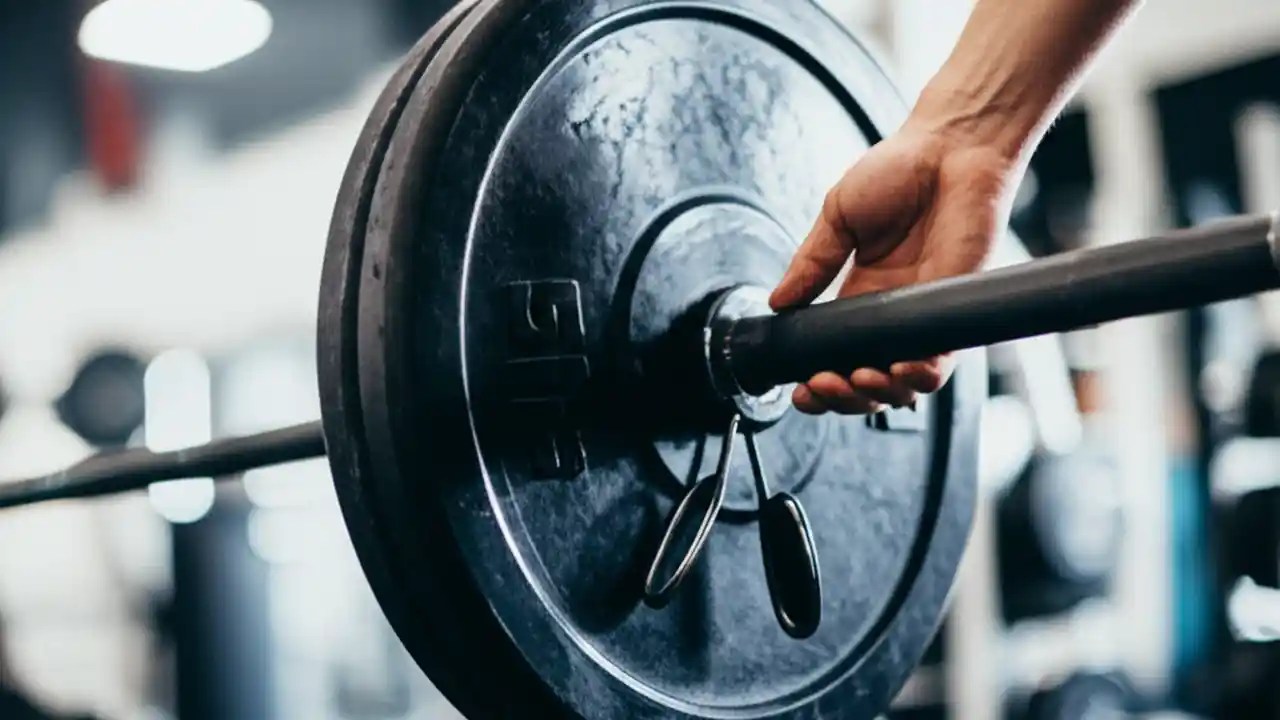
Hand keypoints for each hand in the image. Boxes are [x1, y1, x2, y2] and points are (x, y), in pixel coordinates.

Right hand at [770, 120, 1018, 414]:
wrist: (952, 148)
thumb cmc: (900, 170)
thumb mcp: (837, 217)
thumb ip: (810, 264)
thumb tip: (776, 303)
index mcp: (859, 296)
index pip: (834, 356)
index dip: (817, 382)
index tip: (799, 389)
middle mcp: (890, 314)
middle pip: (864, 384)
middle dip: (841, 398)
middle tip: (822, 385)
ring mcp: (922, 317)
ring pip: (902, 386)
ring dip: (876, 396)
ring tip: (856, 379)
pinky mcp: (953, 312)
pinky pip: (939, 364)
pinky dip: (918, 378)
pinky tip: (897, 370)